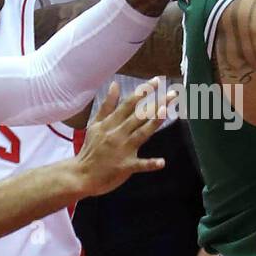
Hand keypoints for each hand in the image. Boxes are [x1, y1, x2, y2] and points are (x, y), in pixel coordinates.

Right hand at [73, 80, 176, 196]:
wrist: (81, 175)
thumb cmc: (90, 148)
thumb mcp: (95, 124)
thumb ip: (107, 105)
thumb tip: (115, 84)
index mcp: (111, 123)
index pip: (129, 103)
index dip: (143, 91)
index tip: (157, 81)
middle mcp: (117, 133)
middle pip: (139, 115)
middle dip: (157, 103)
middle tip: (174, 93)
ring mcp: (122, 150)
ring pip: (141, 133)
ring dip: (154, 123)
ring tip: (167, 111)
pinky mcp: (125, 166)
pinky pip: (139, 164)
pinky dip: (150, 164)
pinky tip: (161, 162)